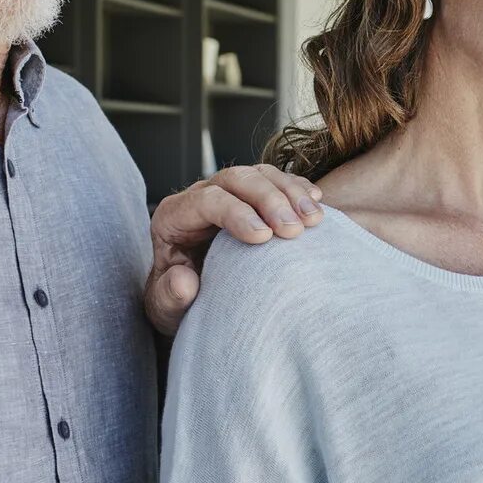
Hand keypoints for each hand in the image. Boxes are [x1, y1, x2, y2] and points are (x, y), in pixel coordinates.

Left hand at [143, 164, 323, 335]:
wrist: (194, 297)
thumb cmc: (179, 300)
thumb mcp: (166, 307)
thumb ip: (168, 296)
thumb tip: (184, 281)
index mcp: (174, 217)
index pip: (206, 201)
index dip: (236, 213)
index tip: (264, 237)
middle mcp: (201, 196)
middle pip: (237, 179)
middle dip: (269, 199)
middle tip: (295, 229)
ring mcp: (230, 192)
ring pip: (261, 174)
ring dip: (291, 192)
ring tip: (314, 218)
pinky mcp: (254, 197)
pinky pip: (278, 180)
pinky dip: (299, 189)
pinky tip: (316, 203)